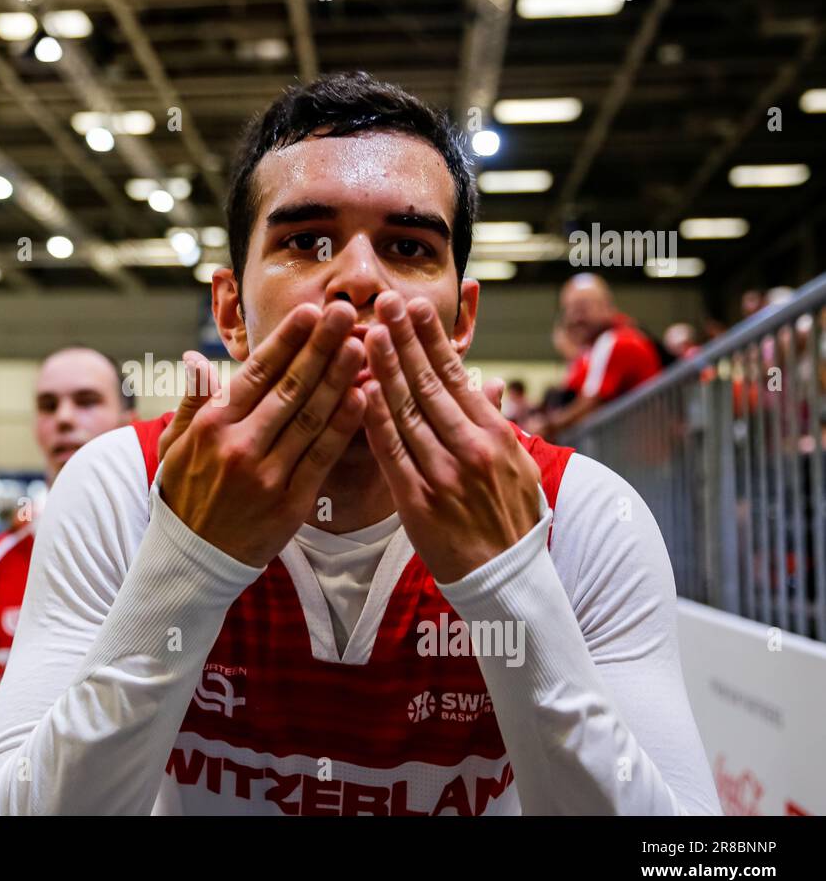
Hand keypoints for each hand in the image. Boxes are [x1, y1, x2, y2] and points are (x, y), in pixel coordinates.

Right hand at [159, 301, 367, 567]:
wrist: (191, 560)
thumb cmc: (184, 494)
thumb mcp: (175, 444)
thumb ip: (193, 399)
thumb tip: (196, 357)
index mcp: (213, 425)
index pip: (257, 373)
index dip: (287, 340)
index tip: (311, 310)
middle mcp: (239, 446)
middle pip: (289, 388)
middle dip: (321, 346)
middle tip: (347, 312)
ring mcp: (266, 476)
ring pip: (310, 418)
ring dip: (339, 379)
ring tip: (361, 346)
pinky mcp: (289, 504)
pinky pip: (321, 458)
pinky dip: (342, 427)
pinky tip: (362, 398)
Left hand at [361, 292, 542, 583]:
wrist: (505, 579)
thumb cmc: (511, 520)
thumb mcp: (520, 466)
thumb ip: (499, 422)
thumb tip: (491, 382)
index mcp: (494, 435)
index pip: (458, 375)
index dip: (433, 339)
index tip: (415, 306)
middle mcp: (470, 448)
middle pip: (429, 383)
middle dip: (404, 339)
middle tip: (383, 301)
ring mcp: (442, 473)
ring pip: (407, 411)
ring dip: (384, 368)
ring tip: (366, 333)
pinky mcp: (417, 500)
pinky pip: (391, 453)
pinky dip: (375, 420)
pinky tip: (360, 390)